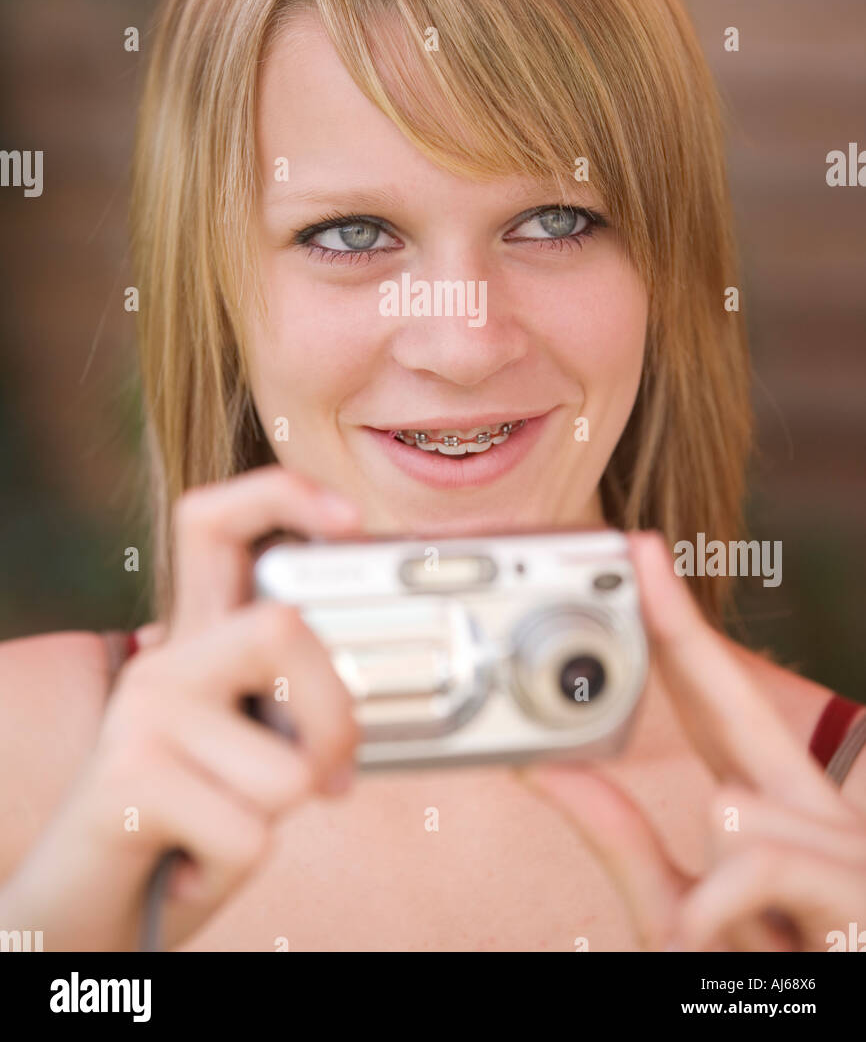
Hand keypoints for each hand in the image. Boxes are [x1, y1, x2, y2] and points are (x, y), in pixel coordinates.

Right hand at [0, 465, 363, 950]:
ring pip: (287, 767)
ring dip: (278, 821)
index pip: (215, 521)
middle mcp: (164, 661)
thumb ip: (292, 709)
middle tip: (328, 774)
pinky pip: (250, 834)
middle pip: (283, 626)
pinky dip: (235, 866)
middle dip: (335, 715)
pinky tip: (190, 858)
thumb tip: (375, 711)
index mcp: (194, 640)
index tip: (349, 519)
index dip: (281, 496)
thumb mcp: (246, 751)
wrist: (82, 908)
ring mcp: (141, 714)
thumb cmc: (184, 825)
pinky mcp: (127, 781)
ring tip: (221, 826)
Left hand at [518, 532, 865, 950]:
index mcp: (770, 812)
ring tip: (729, 944)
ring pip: (736, 807)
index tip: (637, 553)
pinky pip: (757, 861)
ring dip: (710, 891)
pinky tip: (722, 943)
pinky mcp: (863, 890)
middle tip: (634, 552)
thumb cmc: (761, 973)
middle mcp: (815, 815)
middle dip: (680, 628)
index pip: (717, 701)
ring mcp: (851, 851)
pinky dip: (720, 911)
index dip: (678, 624)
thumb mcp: (676, 920)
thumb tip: (552, 769)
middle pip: (741, 703)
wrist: (822, 1013)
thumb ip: (624, 847)